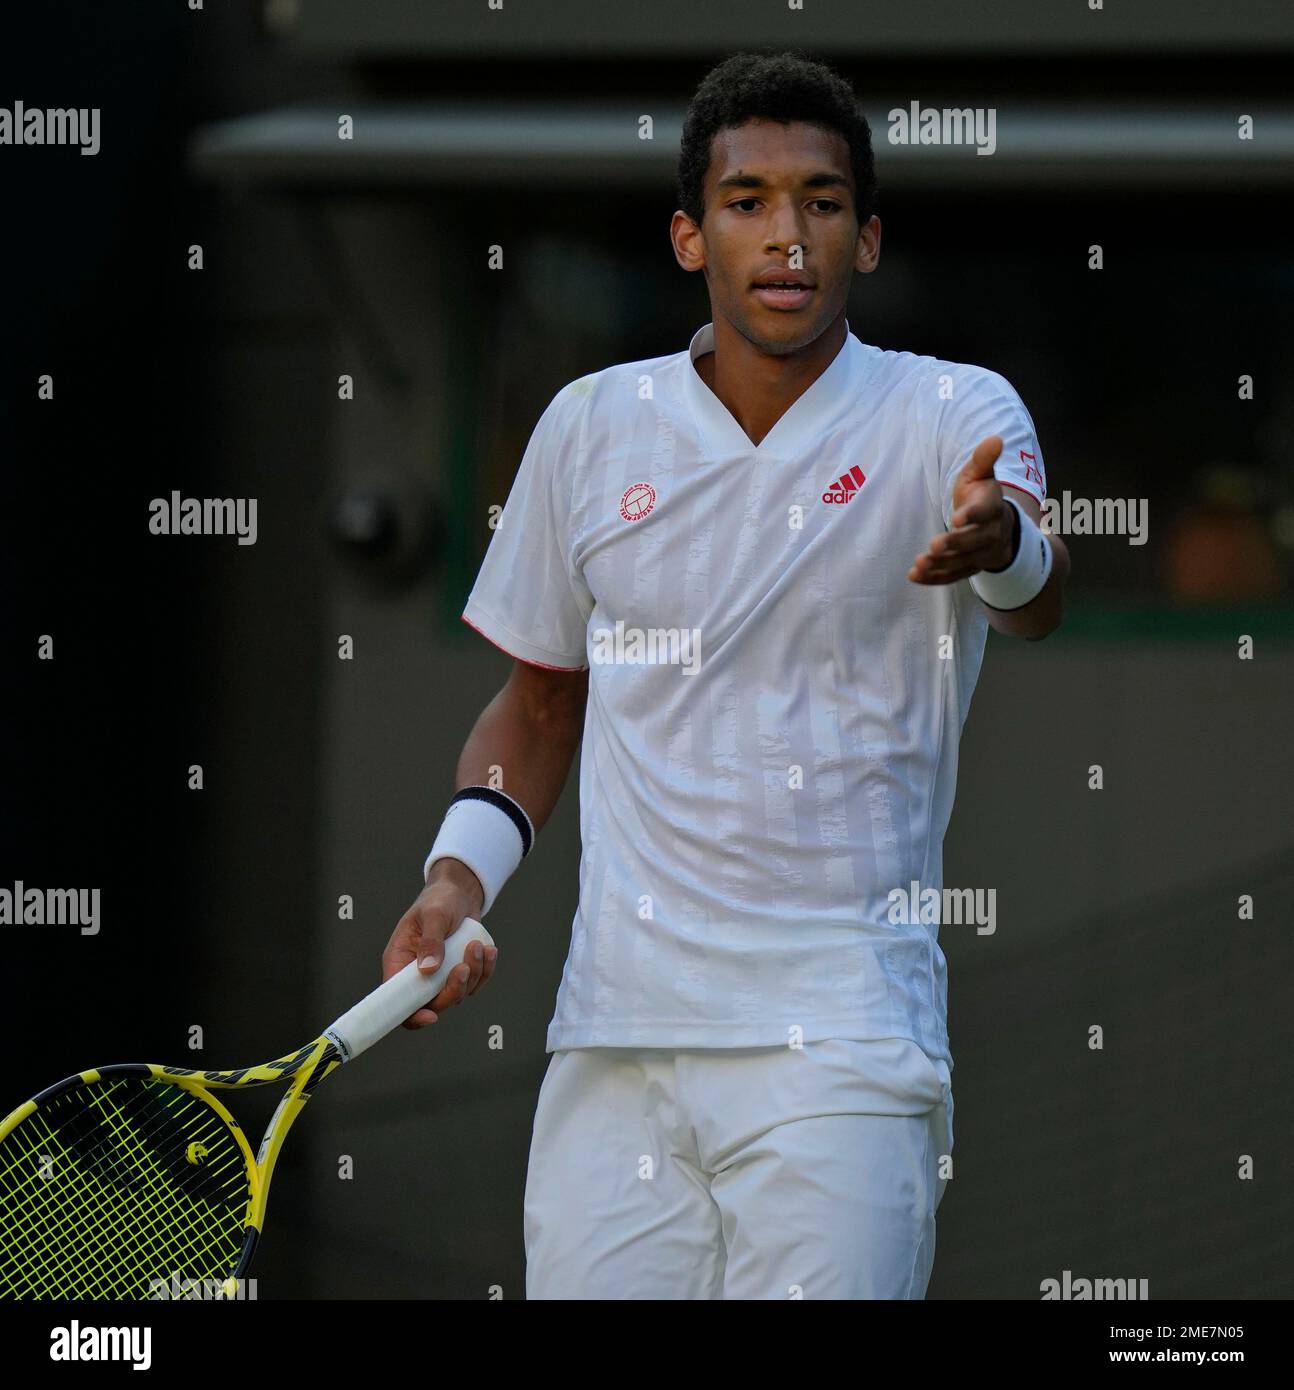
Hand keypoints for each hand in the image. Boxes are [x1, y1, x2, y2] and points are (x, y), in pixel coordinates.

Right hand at [380, 859, 497, 1028]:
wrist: (460, 893)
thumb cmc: (439, 900)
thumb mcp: (434, 915)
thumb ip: (431, 941)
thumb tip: (428, 970)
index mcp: (399, 961)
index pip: (397, 1000)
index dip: (411, 1015)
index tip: (431, 1016)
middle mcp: (416, 973)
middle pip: (431, 1004)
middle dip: (452, 991)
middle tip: (464, 967)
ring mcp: (439, 975)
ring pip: (456, 994)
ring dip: (473, 974)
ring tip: (477, 946)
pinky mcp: (459, 971)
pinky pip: (474, 984)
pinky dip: (485, 971)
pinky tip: (489, 950)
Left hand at [908, 434, 1017, 584]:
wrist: (998, 526)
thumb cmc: (981, 495)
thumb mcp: (981, 475)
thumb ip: (984, 460)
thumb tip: (995, 438)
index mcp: (992, 508)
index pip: (986, 513)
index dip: (972, 516)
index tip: (956, 518)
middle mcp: (989, 534)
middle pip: (974, 542)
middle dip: (954, 544)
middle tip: (934, 545)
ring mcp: (980, 554)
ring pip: (962, 562)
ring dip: (941, 565)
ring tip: (920, 563)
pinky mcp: (968, 567)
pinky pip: (952, 576)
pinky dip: (934, 579)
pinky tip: (914, 576)